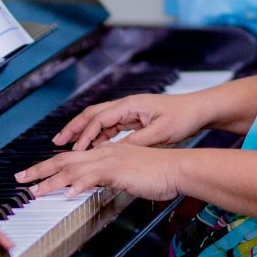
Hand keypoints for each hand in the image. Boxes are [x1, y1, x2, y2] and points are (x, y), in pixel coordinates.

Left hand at [17, 143, 184, 202]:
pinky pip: (92, 177)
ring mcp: (109, 160)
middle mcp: (104, 153)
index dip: (51, 166)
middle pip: (64, 160)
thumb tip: (101, 185)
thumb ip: (113, 178)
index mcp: (106, 153)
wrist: (176, 168)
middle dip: (39, 170)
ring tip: (34, 191)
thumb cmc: (159, 173)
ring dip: (50, 180)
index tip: (34, 175)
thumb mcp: (130, 175)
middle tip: (20, 179)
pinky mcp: (117, 170)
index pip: (72, 159)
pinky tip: (66, 194)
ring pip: (72, 168)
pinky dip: (77, 186)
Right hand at [57, 92, 211, 150]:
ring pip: (100, 121)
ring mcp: (130, 112)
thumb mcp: (160, 133)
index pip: (99, 119)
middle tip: (57, 141)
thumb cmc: (184, 117)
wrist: (199, 110)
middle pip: (92, 115)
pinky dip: (98, 136)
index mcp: (131, 105)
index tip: (75, 150)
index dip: (85, 135)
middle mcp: (127, 105)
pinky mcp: (135, 119)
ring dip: (84, 133)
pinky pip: (111, 127)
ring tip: (70, 146)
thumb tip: (116, 151)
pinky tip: (93, 148)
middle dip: (74, 128)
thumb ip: (137, 141)